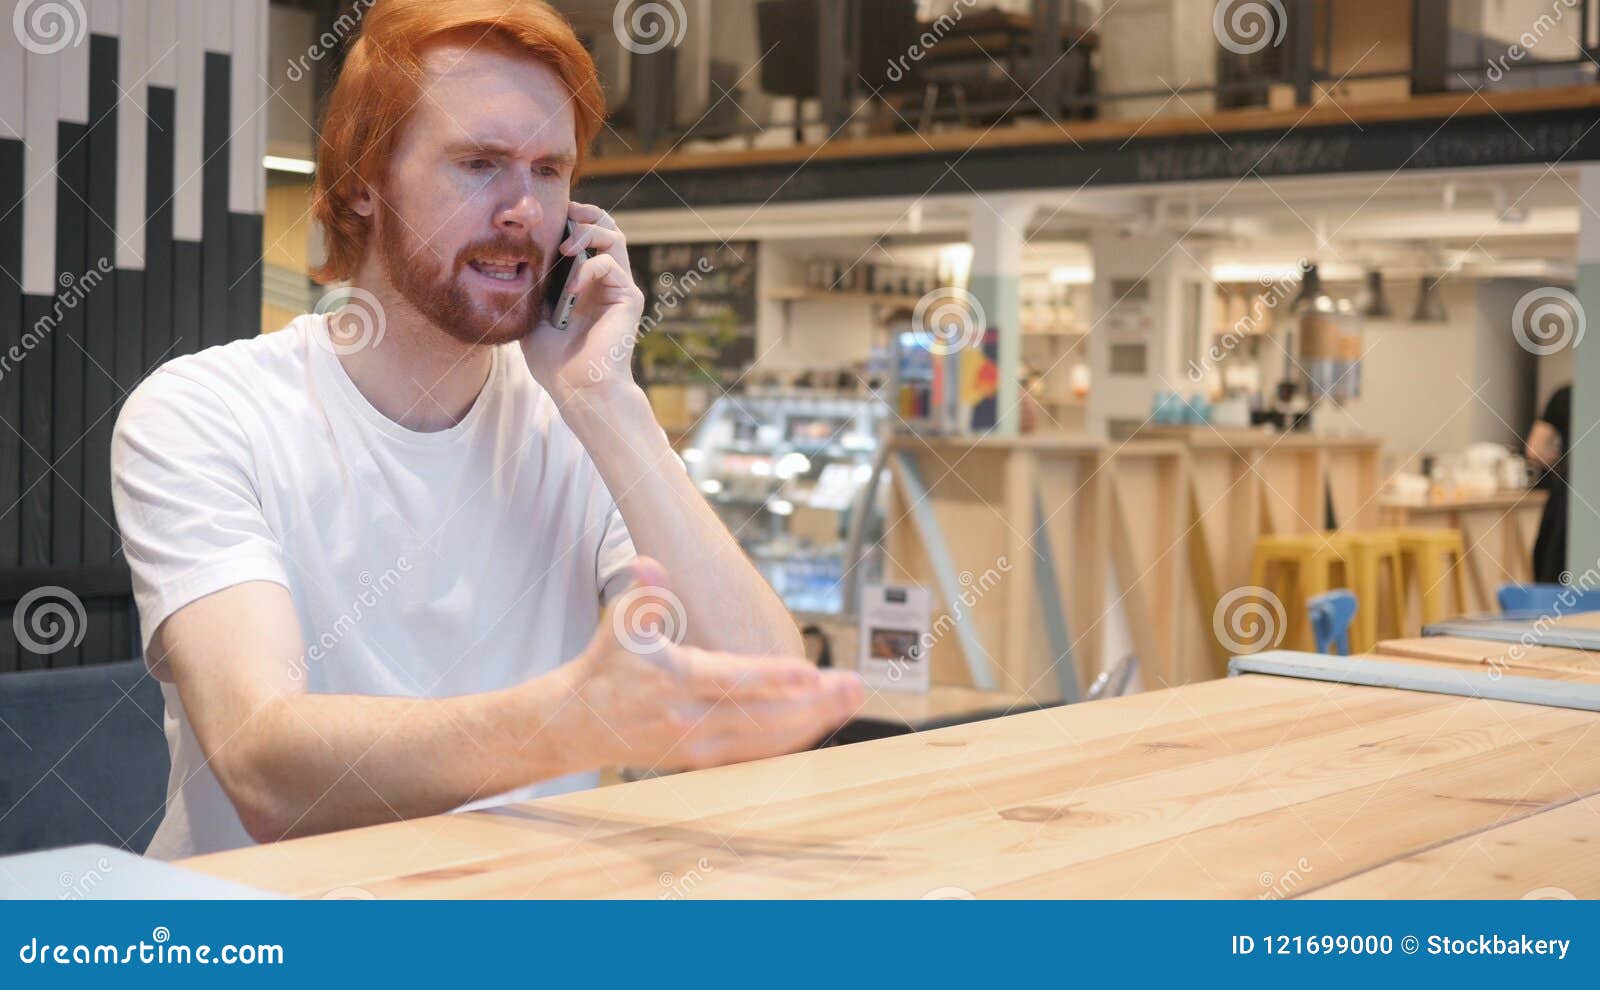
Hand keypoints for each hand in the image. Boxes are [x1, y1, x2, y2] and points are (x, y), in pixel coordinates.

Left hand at [521, 202, 645, 410]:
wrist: (578, 389)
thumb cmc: (555, 362)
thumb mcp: (532, 317)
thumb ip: (534, 289)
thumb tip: (518, 259)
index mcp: (584, 284)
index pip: (584, 238)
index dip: (570, 221)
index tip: (546, 219)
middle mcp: (605, 282)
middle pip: (606, 228)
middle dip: (586, 214)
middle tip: (566, 213)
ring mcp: (618, 289)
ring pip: (615, 237)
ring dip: (589, 232)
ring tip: (566, 245)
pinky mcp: (628, 298)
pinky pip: (611, 266)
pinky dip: (588, 269)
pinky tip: (571, 289)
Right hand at [564, 557, 865, 771]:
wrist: (577, 723)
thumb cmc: (607, 664)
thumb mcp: (619, 624)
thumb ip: (643, 595)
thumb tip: (647, 563)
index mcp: (673, 681)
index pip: (731, 680)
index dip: (773, 677)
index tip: (811, 671)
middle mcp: (688, 719)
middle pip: (761, 715)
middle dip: (812, 703)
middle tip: (854, 685)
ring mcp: (698, 745)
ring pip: (765, 739)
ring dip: (812, 721)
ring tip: (850, 699)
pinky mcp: (703, 760)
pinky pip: (756, 752)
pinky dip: (791, 738)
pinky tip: (822, 720)